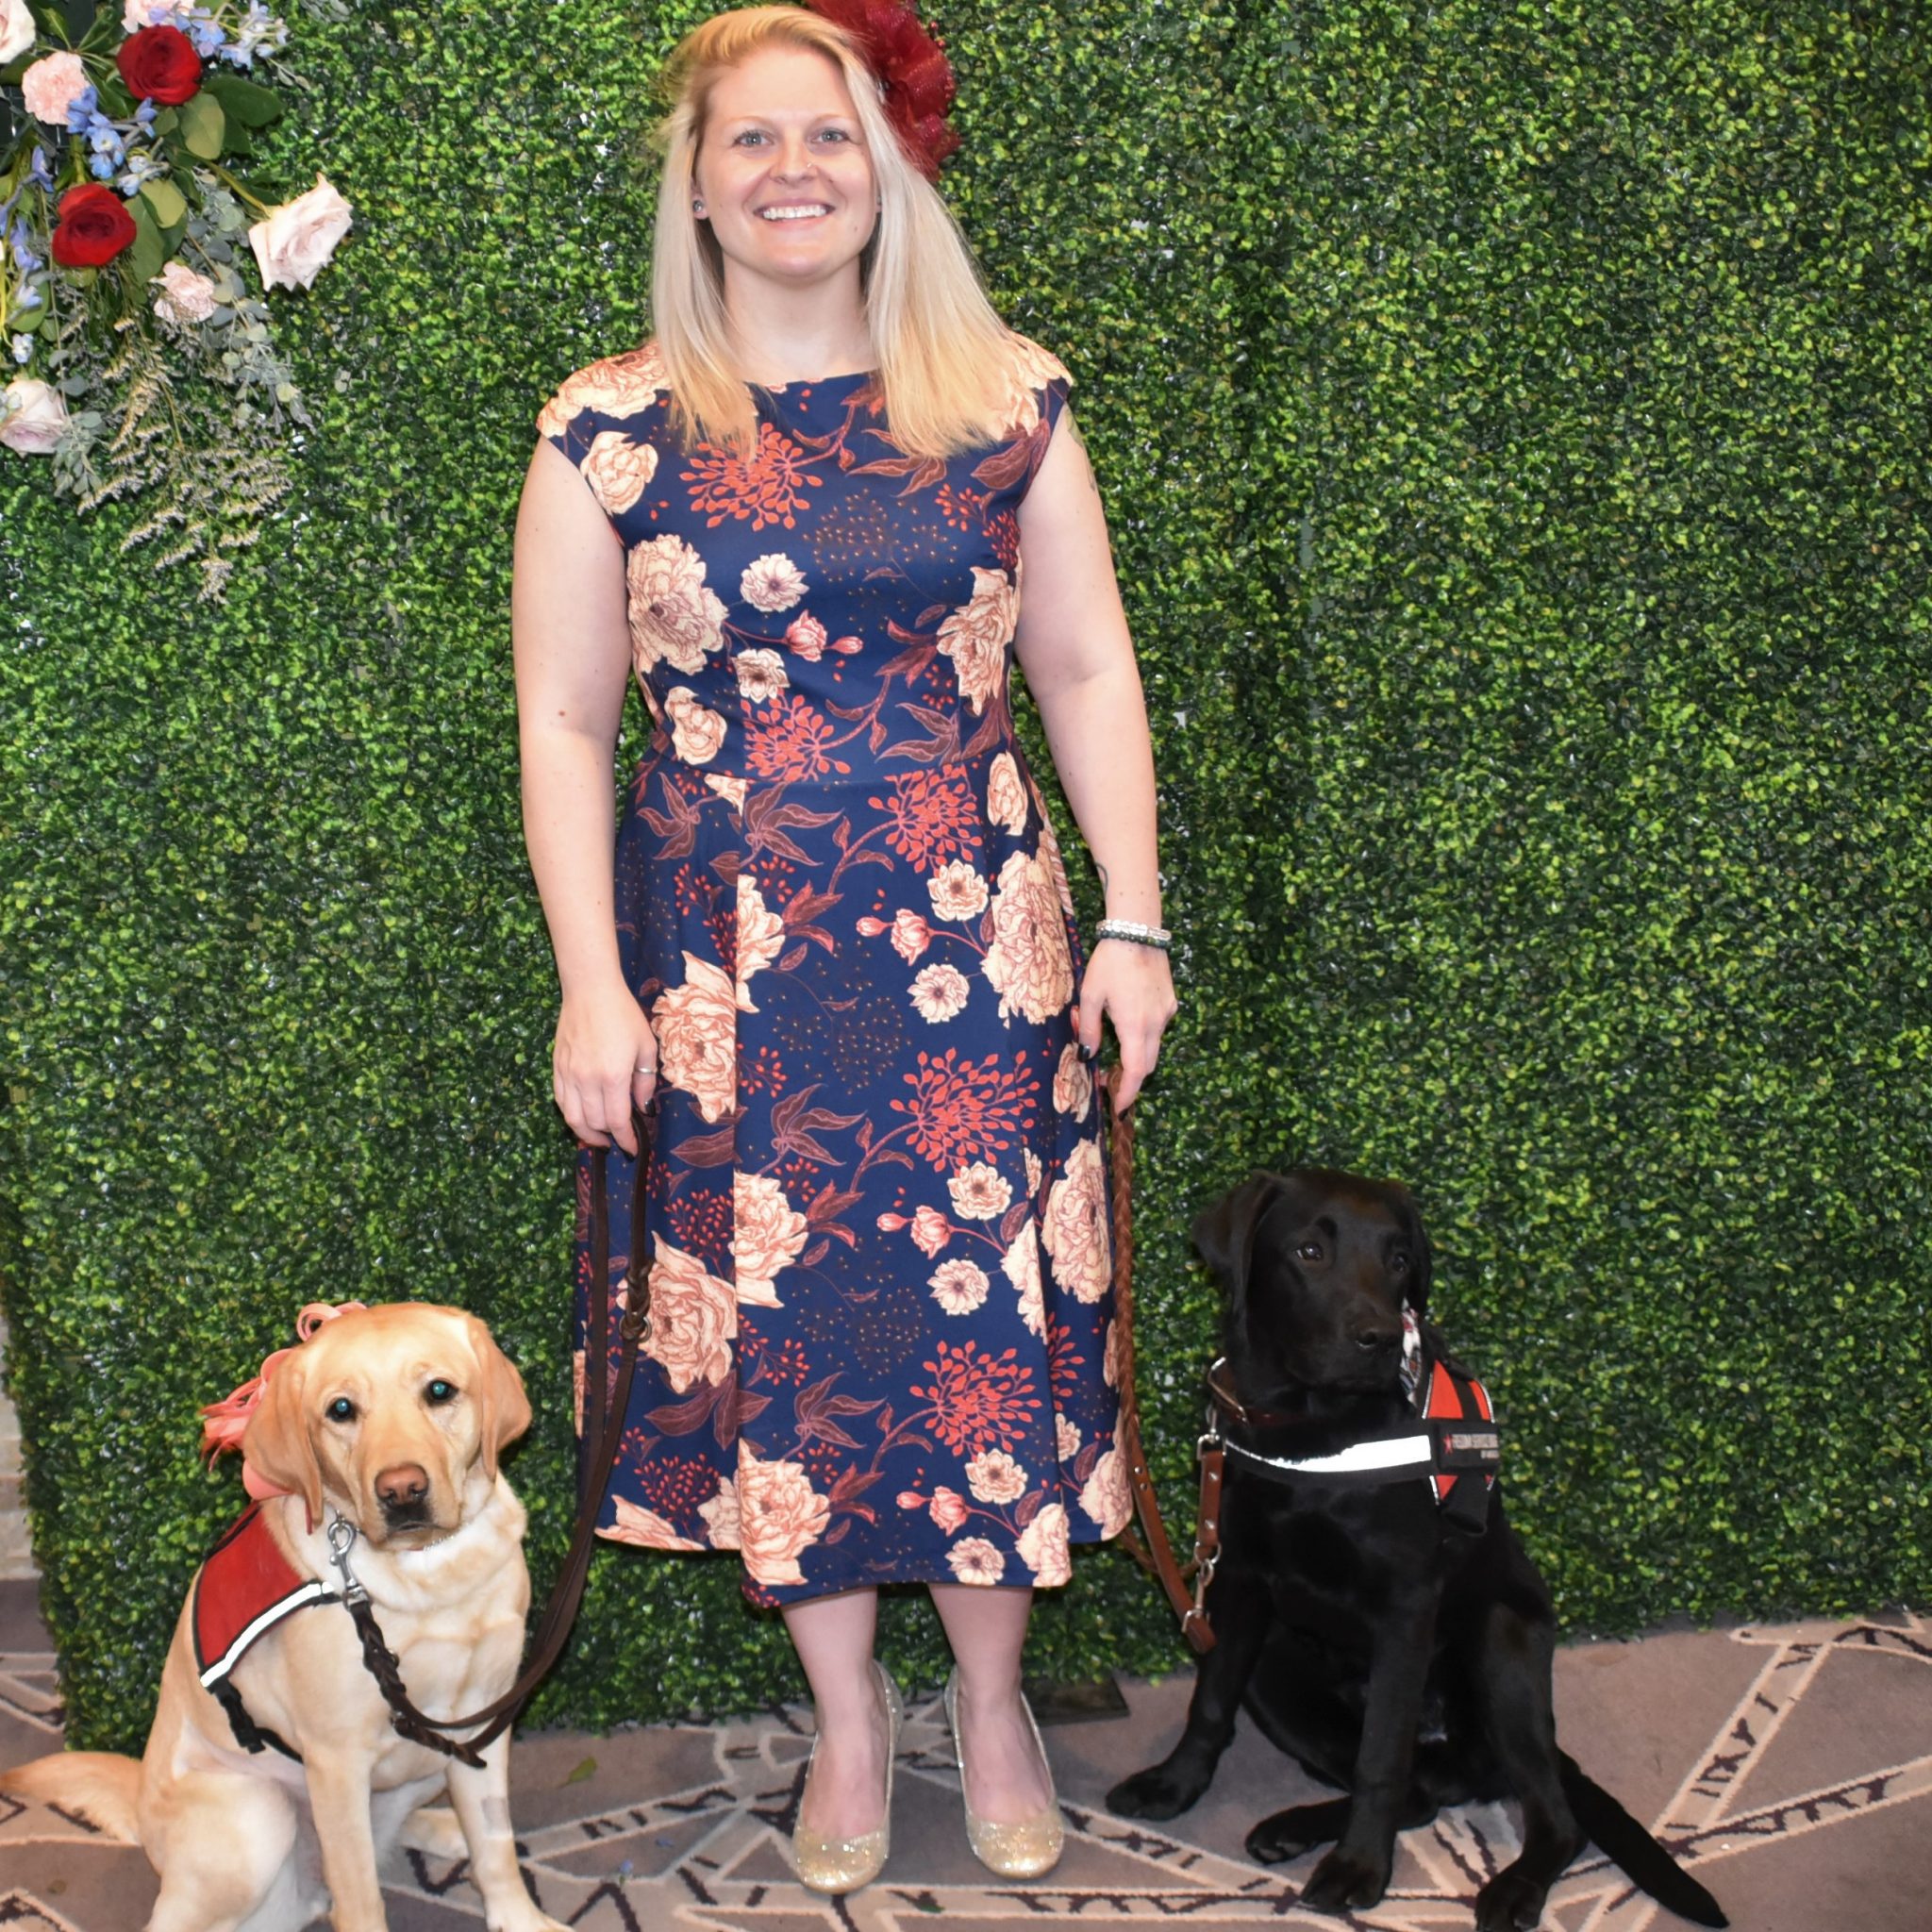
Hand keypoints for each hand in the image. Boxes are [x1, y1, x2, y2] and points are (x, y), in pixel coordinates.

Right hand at [553, 978, 656, 1153]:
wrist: (590, 991)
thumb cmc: (623, 1015)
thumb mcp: (646, 1046)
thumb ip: (645, 1081)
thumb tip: (643, 1108)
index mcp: (613, 1076)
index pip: (617, 1121)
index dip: (626, 1139)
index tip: (633, 1148)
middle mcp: (588, 1080)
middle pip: (595, 1123)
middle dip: (609, 1137)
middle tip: (620, 1140)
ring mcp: (568, 1075)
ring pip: (574, 1118)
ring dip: (587, 1133)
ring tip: (599, 1139)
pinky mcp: (556, 1068)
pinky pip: (561, 1102)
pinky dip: (571, 1116)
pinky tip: (582, 1118)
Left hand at [1076, 939, 1176, 1108]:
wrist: (1137, 931)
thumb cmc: (1109, 962)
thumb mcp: (1090, 995)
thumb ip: (1089, 1028)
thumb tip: (1088, 1054)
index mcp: (1134, 1025)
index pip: (1136, 1071)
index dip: (1128, 1092)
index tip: (1119, 1106)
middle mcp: (1156, 1023)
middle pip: (1147, 1063)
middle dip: (1130, 1076)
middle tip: (1108, 1077)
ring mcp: (1167, 1013)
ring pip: (1153, 1045)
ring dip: (1136, 1052)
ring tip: (1112, 1041)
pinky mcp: (1170, 1002)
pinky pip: (1157, 1027)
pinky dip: (1143, 1033)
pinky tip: (1126, 1016)